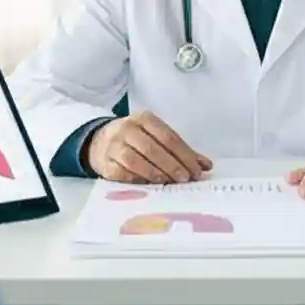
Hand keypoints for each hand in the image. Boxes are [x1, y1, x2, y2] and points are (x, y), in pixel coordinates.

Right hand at [86, 111, 212, 183]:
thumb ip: (179, 150)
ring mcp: (114, 145)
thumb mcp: (156, 137)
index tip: (197, 170)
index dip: (184, 155)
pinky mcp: (105, 162)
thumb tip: (205, 165)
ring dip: (155, 173)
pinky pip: (122, 173)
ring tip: (168, 182)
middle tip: (186, 178)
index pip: (168, 137)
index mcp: (144, 119)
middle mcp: (127, 129)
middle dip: (172, 165)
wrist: (99, 141)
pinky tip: (149, 185)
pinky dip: (137, 179)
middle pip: (153, 148)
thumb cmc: (135, 140)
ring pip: (135, 160)